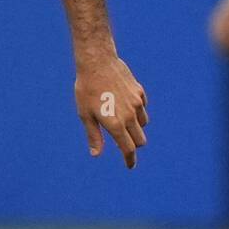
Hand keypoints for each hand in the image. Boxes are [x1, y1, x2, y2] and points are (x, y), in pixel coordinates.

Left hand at [75, 52, 147, 169]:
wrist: (97, 63)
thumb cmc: (87, 90)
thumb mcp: (85, 115)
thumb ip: (94, 136)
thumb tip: (96, 154)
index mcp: (115, 124)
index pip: (128, 149)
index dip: (130, 160)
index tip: (129, 166)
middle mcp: (129, 116)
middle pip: (140, 140)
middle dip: (133, 145)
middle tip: (123, 144)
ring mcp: (136, 103)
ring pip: (143, 124)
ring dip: (136, 128)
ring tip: (121, 122)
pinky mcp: (139, 92)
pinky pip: (143, 108)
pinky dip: (137, 112)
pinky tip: (125, 105)